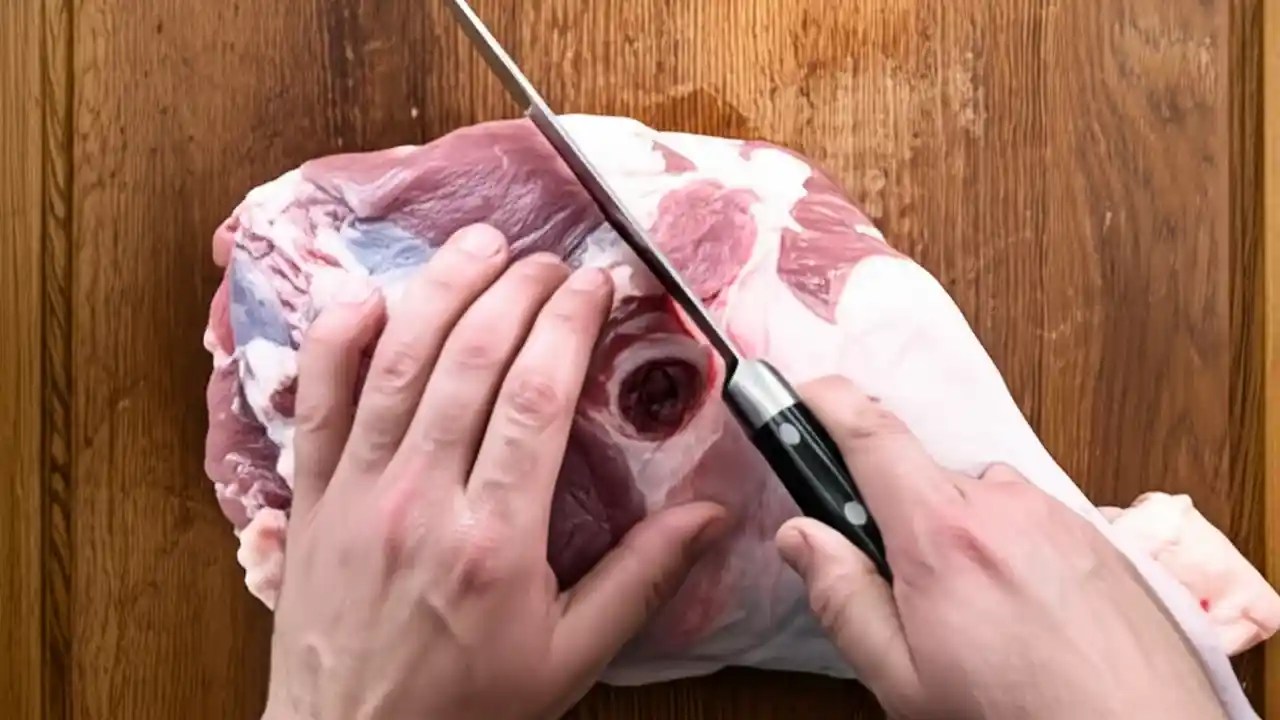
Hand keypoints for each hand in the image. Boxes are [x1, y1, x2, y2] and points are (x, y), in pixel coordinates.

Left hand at [263, 224, 726, 719]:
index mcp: (495, 540)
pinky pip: (316, 396)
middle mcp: (421, 499)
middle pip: (472, 358)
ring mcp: (356, 489)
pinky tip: (370, 293)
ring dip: (442, 288)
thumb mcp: (571, 658)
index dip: (569, 323)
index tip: (596, 285)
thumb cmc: (465, 707)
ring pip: (396, 359)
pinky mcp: (310, 493)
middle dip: (519, 290)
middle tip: (553, 261)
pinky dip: (338, 336)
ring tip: (483, 245)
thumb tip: (711, 516)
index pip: (537, 396)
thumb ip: (642, 579)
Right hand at [775, 377, 1226, 719]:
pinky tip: (1022, 612)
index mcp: (942, 534)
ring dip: (960, 538)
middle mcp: (1002, 504)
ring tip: (978, 615)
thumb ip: (842, 598)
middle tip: (907, 589)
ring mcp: (1055, 513)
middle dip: (901, 519)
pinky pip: (1027, 520)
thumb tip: (800, 536)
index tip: (805, 391)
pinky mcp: (1096, 532)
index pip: (872, 435)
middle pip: (923, 478)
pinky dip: (1008, 550)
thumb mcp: (903, 679)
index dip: (829, 401)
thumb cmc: (1021, 716)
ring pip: (978, 501)